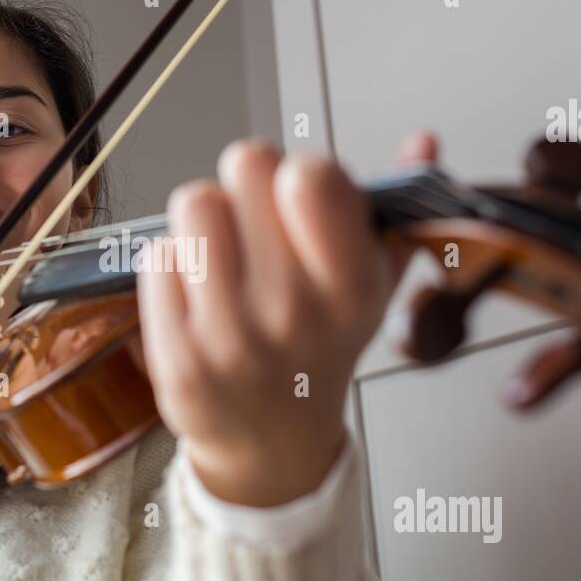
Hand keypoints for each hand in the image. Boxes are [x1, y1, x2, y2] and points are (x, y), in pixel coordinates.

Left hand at [137, 132, 438, 506]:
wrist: (273, 442)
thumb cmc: (319, 347)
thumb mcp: (371, 284)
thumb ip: (393, 210)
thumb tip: (422, 139)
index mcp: (351, 288)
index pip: (310, 176)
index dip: (298, 171)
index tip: (299, 200)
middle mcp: (293, 312)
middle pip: (244, 166)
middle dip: (248, 187)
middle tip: (256, 230)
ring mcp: (231, 338)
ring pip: (194, 202)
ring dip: (206, 221)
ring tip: (225, 260)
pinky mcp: (177, 358)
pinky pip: (157, 256)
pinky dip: (173, 267)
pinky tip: (198, 300)